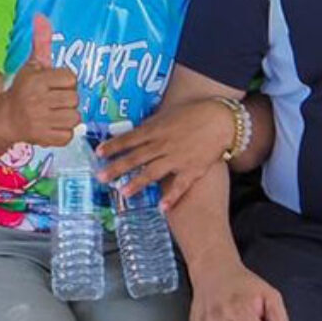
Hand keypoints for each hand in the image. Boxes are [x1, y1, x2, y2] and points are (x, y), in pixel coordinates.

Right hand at [0, 14, 79, 147]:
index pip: (71, 78)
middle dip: (67, 100)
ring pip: (74, 117)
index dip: (65, 82)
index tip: (54, 85)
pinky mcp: (42, 138)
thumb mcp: (32, 65)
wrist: (4, 118)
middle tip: (54, 101)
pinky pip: (68, 135)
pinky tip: (52, 126)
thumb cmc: (23, 90)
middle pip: (74, 99)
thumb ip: (41, 42)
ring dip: (67, 117)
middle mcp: (37, 100)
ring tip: (54, 113)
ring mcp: (40, 120)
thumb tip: (41, 16)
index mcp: (36, 80)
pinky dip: (63, 133)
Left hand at [95, 96, 237, 209]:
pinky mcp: (192, 169)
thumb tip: (138, 131)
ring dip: (137, 183)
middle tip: (100, 177)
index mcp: (157, 129)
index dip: (113, 146)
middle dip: (117, 167)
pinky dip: (171, 197)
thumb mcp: (170, 113)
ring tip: (123, 192)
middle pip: (136, 157)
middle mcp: (163, 145)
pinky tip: (161, 208)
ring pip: (153, 172)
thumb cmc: (196, 112)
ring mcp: (177, 158)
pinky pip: (180, 186)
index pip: (130, 138)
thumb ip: (153, 124)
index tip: (98, 153)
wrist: (223, 120)